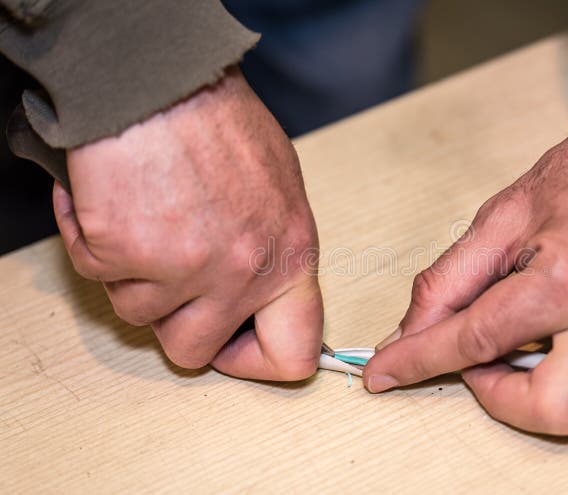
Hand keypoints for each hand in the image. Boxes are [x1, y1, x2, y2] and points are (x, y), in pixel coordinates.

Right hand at [53, 68, 322, 379]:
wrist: (160, 78)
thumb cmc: (218, 121)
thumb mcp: (278, 188)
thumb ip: (272, 249)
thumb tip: (262, 293)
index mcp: (290, 257)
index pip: (293, 354)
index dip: (256, 361)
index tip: (233, 344)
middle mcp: (242, 272)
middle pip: (193, 351)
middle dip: (173, 321)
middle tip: (169, 277)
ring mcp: (182, 267)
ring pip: (137, 313)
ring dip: (134, 274)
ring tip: (147, 216)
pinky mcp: (123, 253)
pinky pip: (96, 272)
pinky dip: (94, 240)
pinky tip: (113, 200)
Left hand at [364, 105, 567, 433]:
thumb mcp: (504, 216)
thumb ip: (450, 280)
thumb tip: (410, 331)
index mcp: (566, 277)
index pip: (475, 339)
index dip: (418, 362)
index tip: (387, 376)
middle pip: (556, 407)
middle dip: (502, 402)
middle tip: (484, 369)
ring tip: (551, 368)